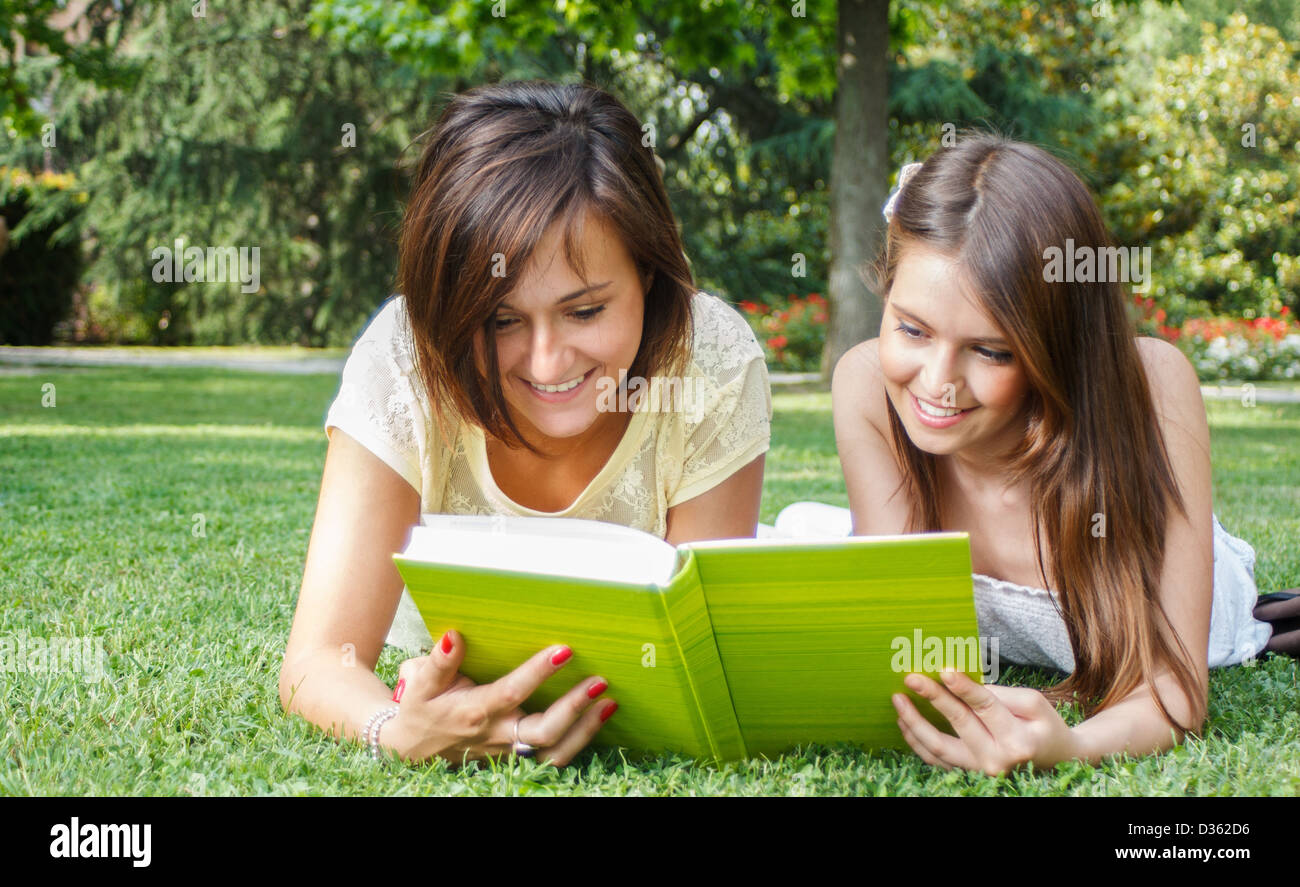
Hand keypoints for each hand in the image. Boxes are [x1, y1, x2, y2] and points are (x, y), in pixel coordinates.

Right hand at [387, 630, 615, 766]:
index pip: (511, 692)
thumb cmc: (421, 708)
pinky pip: (553, 757)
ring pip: (554, 751)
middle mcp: (496, 734)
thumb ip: (440, 661)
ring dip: (586, 729)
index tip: (564, 651)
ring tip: (610, 702)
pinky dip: (580, 741)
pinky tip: (600, 718)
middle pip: (543, 731)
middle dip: (574, 707)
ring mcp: (509, 750)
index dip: (538, 672)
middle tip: (601, 682)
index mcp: (474, 712)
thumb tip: (454, 636)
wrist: (412, 749)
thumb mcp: (421, 684)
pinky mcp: (517, 757)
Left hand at [892, 669, 1076, 775]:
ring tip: (898, 700)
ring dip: (914, 723)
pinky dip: (917, 741)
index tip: (944, 671)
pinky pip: (936, 759)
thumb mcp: (1033, 703)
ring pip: (939, 748)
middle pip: (959, 725)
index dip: (964, 689)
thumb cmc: (1043, 725)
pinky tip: (904, 722)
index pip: (985, 708)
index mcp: (1018, 740)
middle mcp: (997, 760)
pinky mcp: (968, 774)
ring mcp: (980, 771)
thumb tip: (961, 684)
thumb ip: (1000, 694)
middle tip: (911, 678)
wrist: (1055, 758)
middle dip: (933, 698)